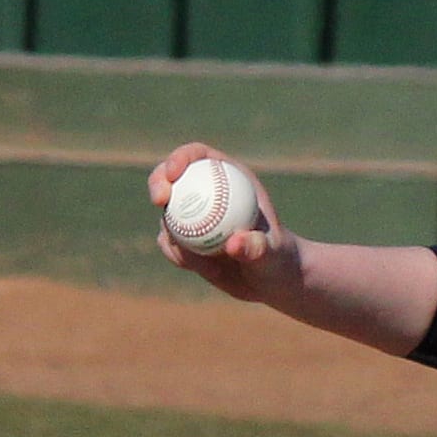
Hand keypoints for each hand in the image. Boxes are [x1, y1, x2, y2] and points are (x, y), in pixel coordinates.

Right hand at [148, 143, 299, 304]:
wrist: (272, 280)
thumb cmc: (278, 259)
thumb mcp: (273, 253)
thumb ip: (257, 247)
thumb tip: (233, 244)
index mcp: (228, 178)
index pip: (198, 156)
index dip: (180, 158)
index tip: (173, 173)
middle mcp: (206, 193)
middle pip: (171, 177)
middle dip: (158, 182)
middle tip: (160, 200)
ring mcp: (193, 217)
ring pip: (167, 215)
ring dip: (173, 234)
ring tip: (204, 261)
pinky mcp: (185, 240)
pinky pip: (170, 244)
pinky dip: (176, 254)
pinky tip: (197, 267)